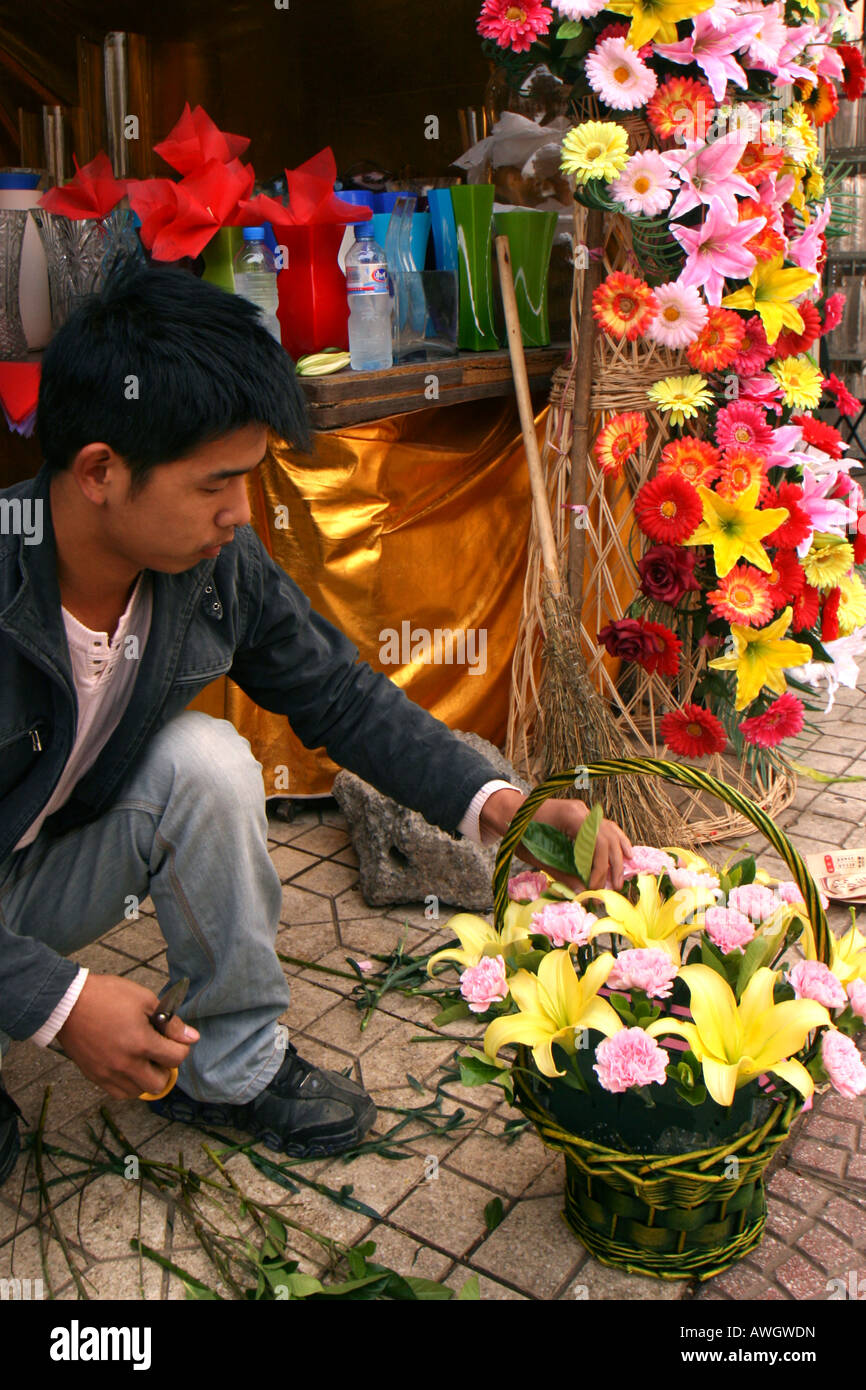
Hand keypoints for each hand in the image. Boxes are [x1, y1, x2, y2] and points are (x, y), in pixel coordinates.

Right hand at [57, 974, 198, 1099]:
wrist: (68, 1003)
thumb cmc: (107, 996)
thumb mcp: (144, 1000)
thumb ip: (170, 1022)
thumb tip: (191, 1037)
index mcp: (141, 1043)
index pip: (176, 1058)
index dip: (181, 1047)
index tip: (174, 1038)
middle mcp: (126, 1064)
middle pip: (160, 1083)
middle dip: (166, 1067)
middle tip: (159, 1051)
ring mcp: (109, 1073)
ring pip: (140, 1091)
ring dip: (147, 1077)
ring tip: (143, 1058)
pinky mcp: (95, 1077)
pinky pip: (120, 1093)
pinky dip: (129, 1084)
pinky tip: (129, 1067)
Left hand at [479, 789, 632, 890]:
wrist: (507, 811)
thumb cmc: (518, 832)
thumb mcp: (537, 855)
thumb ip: (561, 873)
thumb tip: (581, 892)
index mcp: (570, 816)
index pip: (596, 843)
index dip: (599, 868)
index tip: (594, 887)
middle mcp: (581, 810)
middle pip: (608, 838)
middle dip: (612, 865)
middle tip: (613, 888)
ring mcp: (583, 810)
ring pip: (610, 831)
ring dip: (617, 855)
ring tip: (622, 877)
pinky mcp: (581, 815)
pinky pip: (604, 828)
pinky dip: (614, 842)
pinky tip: (625, 854)